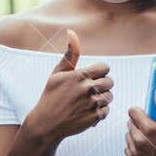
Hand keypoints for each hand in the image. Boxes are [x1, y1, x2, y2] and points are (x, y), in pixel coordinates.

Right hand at [24, 29, 111, 144]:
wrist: (45, 124)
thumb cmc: (50, 96)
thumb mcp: (57, 73)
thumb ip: (70, 54)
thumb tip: (72, 32)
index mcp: (80, 75)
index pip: (105, 68)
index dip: (100, 72)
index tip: (92, 77)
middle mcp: (87, 89)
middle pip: (110, 82)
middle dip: (102, 85)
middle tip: (89, 90)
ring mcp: (91, 104)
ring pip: (109, 96)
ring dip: (101, 98)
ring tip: (88, 101)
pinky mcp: (94, 117)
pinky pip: (107, 110)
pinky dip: (99, 112)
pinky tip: (87, 111)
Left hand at [125, 82, 155, 155]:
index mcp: (148, 129)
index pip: (132, 111)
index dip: (141, 112)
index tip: (150, 116)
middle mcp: (138, 142)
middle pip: (129, 124)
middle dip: (139, 124)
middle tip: (155, 130)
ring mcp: (136, 154)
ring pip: (128, 137)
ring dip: (136, 136)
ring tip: (153, 141)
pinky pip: (128, 150)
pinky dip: (135, 148)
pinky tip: (149, 150)